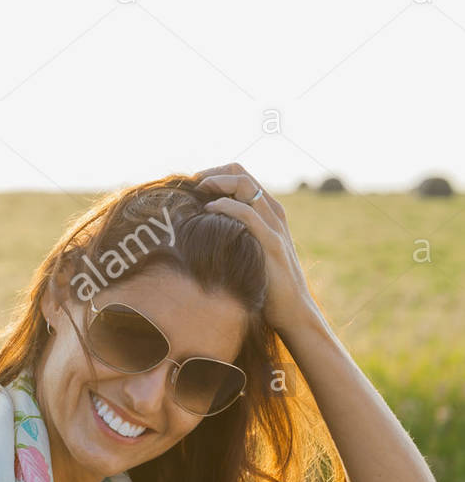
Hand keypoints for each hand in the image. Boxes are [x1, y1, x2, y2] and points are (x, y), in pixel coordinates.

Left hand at [194, 162, 318, 332]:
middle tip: (190, 185)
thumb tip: (200, 231)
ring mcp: (274, 225)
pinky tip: (208, 211)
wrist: (291, 308)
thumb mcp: (248, 250)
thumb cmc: (265, 282)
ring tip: (196, 191)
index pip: (241, 176)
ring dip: (216, 183)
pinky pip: (247, 214)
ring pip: (245, 185)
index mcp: (267, 211)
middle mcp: (272, 212)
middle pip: (241, 174)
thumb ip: (234, 235)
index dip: (214, 174)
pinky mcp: (272, 242)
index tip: (192, 185)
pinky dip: (225, 206)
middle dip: (211, 174)